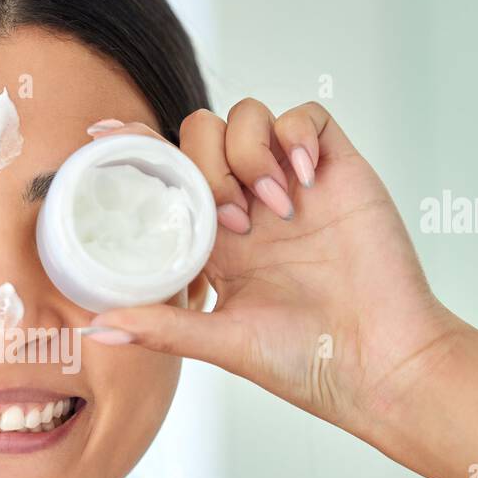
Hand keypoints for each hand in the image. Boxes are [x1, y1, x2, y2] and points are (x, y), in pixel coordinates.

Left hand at [85, 101, 468, 439]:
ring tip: (272, 208)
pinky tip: (305, 179)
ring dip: (248, 152)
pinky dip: (297, 133)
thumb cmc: (306, 361)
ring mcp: (293, 185)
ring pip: (248, 116)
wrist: (381, 361)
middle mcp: (248, 206)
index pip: (168, 175)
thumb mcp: (222, 343)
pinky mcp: (338, 171)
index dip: (138, 149)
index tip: (106, 136)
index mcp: (214, 241)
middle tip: (234, 222)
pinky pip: (308, 116)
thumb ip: (162, 327)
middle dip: (204, 165)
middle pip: (201, 134)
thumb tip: (96, 328)